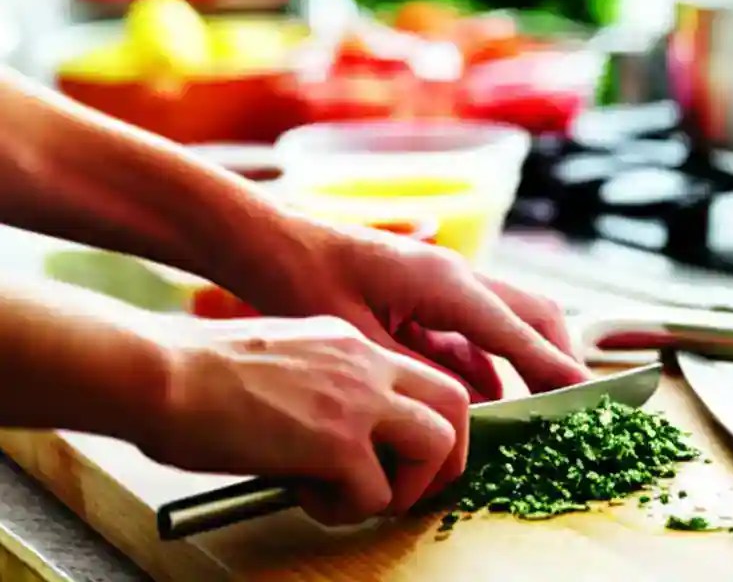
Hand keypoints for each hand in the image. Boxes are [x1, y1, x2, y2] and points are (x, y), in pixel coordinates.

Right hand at [143, 314, 468, 525]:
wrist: (159, 373)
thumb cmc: (196, 372)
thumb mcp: (284, 357)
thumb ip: (323, 383)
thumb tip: (337, 435)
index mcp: (352, 342)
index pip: (425, 374)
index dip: (430, 419)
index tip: (408, 452)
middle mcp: (366, 363)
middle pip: (455, 403)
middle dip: (447, 455)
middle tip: (414, 486)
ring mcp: (356, 400)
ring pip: (437, 443)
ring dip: (407, 485)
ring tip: (360, 497)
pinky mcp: (335, 442)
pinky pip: (375, 493)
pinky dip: (349, 509)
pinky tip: (307, 496)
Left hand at [228, 219, 589, 401]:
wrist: (267, 241)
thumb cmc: (300, 278)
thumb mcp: (357, 337)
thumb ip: (416, 371)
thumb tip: (462, 407)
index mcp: (444, 281)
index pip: (517, 328)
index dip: (553, 367)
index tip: (585, 398)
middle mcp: (456, 277)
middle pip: (532, 315)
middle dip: (557, 357)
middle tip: (574, 405)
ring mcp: (444, 285)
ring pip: (505, 326)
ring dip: (523, 364)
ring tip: (531, 413)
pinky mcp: (426, 298)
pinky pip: (472, 336)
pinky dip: (485, 367)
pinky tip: (478, 403)